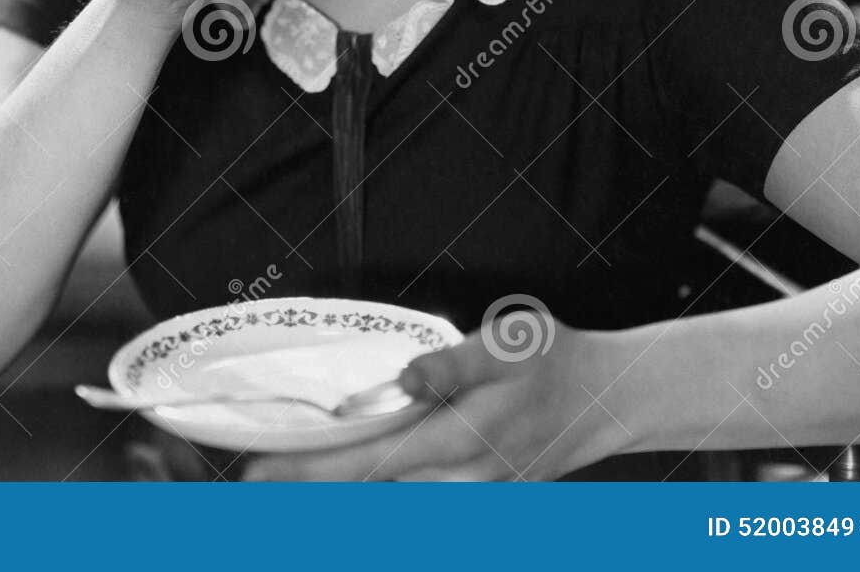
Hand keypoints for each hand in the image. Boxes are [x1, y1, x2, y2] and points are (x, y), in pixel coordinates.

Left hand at [242, 323, 629, 480]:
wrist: (608, 400)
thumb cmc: (554, 362)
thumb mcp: (509, 342)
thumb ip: (455, 362)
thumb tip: (405, 378)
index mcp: (463, 442)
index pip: (370, 467)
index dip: (309, 475)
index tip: (257, 476)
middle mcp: (463, 486)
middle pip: (369, 503)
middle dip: (308, 499)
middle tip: (252, 485)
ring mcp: (472, 503)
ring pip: (390, 516)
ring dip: (337, 507)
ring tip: (285, 491)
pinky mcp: (478, 505)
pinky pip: (415, 515)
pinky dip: (376, 505)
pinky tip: (345, 494)